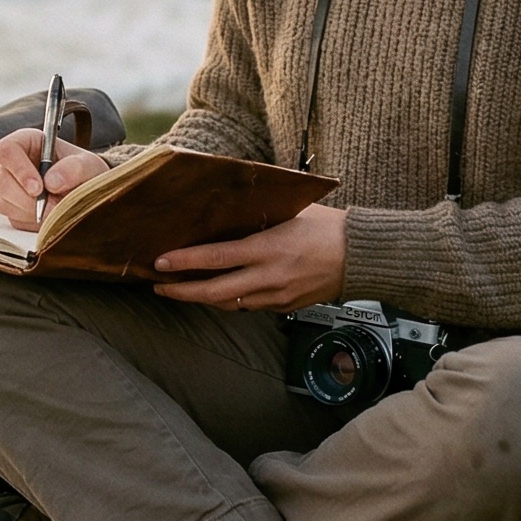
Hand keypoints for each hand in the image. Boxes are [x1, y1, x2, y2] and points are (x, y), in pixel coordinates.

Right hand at [0, 128, 110, 228]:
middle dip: (27, 199)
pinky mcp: (12, 208)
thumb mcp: (88, 165)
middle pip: (1, 181)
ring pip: (5, 203)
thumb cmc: (84, 171)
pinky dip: (33, 222)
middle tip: (53, 205)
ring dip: (32, 212)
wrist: (87, 192)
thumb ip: (74, 168)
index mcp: (26, 142)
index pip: (6, 150)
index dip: (19, 169)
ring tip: (58, 208)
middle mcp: (12, 164)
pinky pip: (13, 219)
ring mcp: (9, 187)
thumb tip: (52, 182)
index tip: (38, 188)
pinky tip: (49, 215)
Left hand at [152, 203, 347, 314]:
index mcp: (268, 249)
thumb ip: (258, 218)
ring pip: (229, 304)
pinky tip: (219, 292)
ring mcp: (277, 297)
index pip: (217, 258)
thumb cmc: (328, 227)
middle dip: (182, 291)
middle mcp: (269, 277)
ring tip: (182, 289)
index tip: (160, 263)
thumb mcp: (290, 213)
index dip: (185, 262)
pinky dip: (230, 300)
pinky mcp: (285, 307)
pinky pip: (249, 306)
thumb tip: (226, 214)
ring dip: (203, 298)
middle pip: (214, 293)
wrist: (361, 256)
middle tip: (159, 286)